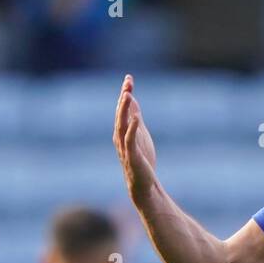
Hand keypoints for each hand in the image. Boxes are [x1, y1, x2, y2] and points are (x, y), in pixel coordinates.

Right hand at [113, 74, 157, 206]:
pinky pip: (130, 140)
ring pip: (122, 124)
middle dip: (124, 97)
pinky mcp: (132, 156)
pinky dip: (133, 128)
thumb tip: (132, 100)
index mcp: (122, 131)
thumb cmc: (141, 160)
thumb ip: (136, 118)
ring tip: (128, 95)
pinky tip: (137, 118)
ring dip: (124, 110)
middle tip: (128, 82)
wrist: (143, 184)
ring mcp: (125, 147)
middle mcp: (120, 137)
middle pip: (120, 113)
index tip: (129, 78)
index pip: (122, 108)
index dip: (125, 93)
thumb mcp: (140, 134)